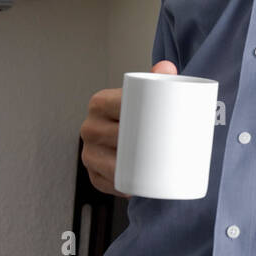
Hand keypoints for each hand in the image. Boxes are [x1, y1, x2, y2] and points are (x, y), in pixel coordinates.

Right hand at [80, 60, 176, 195]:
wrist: (133, 131)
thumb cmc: (141, 112)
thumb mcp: (150, 92)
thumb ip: (160, 77)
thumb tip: (166, 67)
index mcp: (99, 103)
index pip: (117, 109)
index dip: (136, 117)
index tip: (158, 124)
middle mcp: (89, 127)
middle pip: (114, 138)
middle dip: (135, 146)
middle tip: (166, 149)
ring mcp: (89, 152)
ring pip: (108, 164)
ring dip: (125, 170)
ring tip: (150, 170)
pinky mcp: (93, 173)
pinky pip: (103, 182)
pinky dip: (117, 186)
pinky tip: (132, 187)